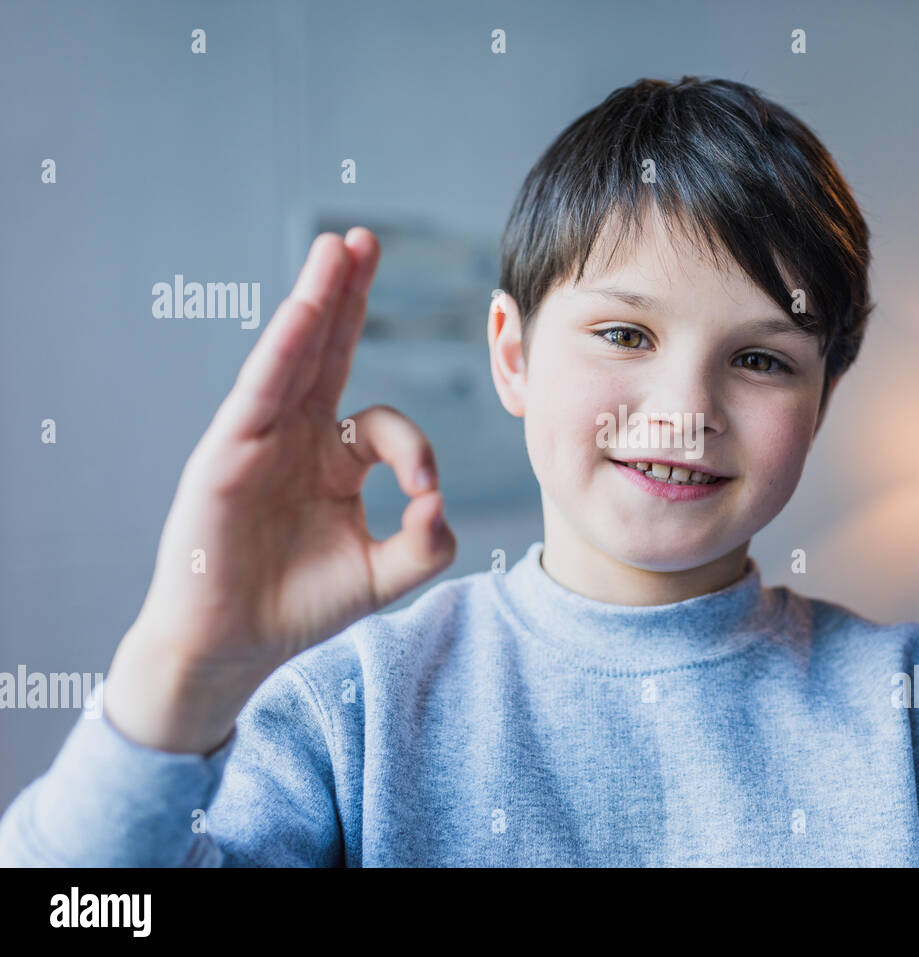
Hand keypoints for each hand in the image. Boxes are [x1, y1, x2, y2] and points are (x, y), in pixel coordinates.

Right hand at [108, 229, 455, 750]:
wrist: (232, 647)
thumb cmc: (299, 607)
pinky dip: (283, 347)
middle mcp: (294, 438)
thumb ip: (426, 543)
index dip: (411, 446)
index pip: (381, 424)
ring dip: (318, 298)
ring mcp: (259, 439)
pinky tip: (305, 308)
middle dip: (349, 296)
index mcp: (330, 460)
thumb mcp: (383, 576)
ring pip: (294, 355)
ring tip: (339, 247)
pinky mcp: (227, 452)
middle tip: (365, 241)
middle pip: (328, 352)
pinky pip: (260, 389)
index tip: (424, 494)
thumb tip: (442, 502)